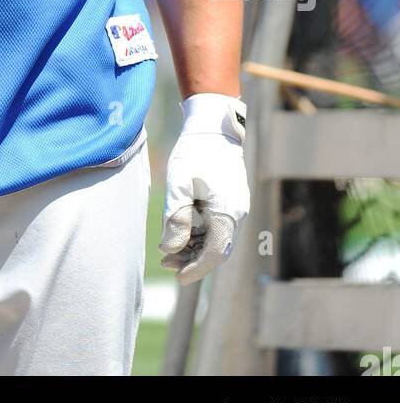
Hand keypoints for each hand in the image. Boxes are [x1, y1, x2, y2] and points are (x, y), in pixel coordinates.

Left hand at [159, 93, 248, 285]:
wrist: (213, 124)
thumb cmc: (194, 152)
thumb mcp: (178, 185)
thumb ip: (175, 219)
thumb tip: (170, 249)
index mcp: (227, 212)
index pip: (213, 254)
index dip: (195, 269)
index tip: (177, 278)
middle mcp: (237, 212)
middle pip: (216, 248)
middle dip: (192, 259)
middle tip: (165, 262)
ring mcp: (237, 205)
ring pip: (217, 237)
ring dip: (195, 246)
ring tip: (169, 249)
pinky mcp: (231, 198)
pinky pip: (218, 224)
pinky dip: (201, 232)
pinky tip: (182, 231)